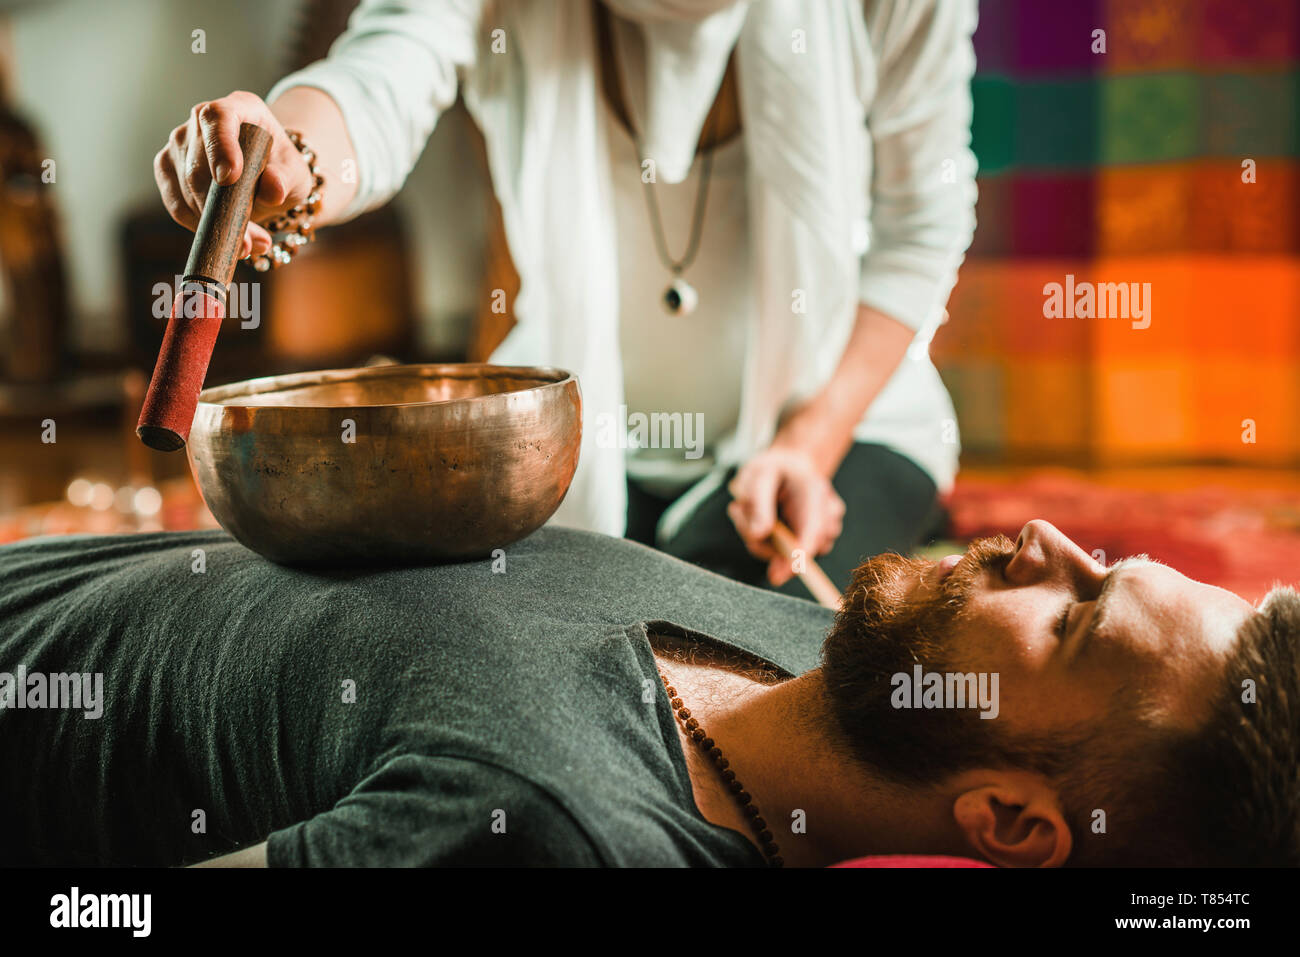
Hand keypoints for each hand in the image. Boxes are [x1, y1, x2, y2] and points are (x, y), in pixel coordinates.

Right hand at [153, 90, 314, 259]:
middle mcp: (202, 120)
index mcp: (239, 108)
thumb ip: (286, 179)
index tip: (229, 179)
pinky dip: (199, 227)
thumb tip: (272, 190)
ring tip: (250, 245)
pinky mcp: (168, 170)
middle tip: (251, 240)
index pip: (218, 117)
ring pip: (184, 187)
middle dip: (221, 207)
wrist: (269, 179)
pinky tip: (226, 241)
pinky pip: (176, 204)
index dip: (220, 146)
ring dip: (214, 223)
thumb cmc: (283, 169)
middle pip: (198, 163)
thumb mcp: (296, 174)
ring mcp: (180, 143)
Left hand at [726, 446, 845, 586]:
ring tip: (750, 512)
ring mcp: (825, 528)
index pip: (813, 531)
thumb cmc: (773, 470)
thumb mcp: (759, 476)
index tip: (777, 575)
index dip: (797, 557)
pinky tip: (764, 524)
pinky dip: (770, 546)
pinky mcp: (816, 542)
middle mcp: (826, 512)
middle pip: (804, 549)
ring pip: (793, 556)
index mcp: (814, 491)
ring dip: (765, 544)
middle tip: (740, 514)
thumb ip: (758, 503)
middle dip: (768, 545)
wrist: (788, 468)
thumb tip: (760, 534)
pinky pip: (788, 557)